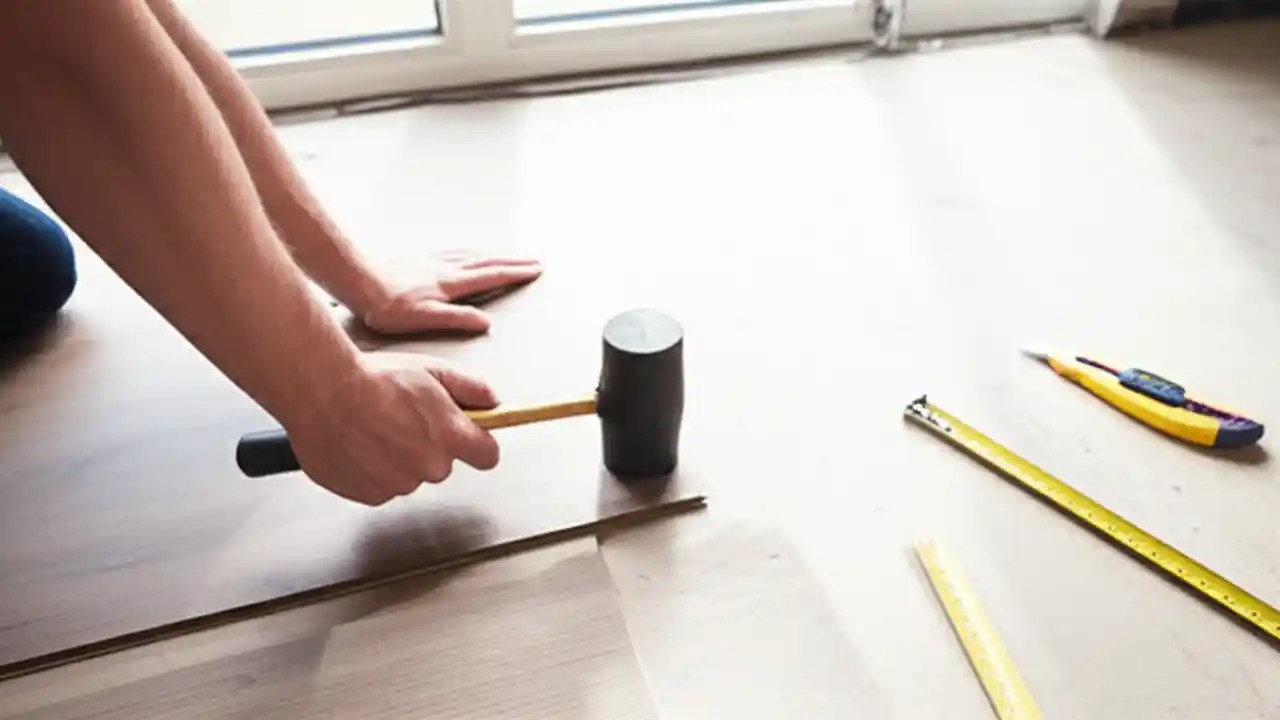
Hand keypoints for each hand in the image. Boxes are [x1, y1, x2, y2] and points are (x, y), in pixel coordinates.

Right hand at [284, 352, 500, 505]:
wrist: (321, 391)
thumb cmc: (371, 378)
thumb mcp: (431, 370)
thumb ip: (470, 388)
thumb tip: (492, 401)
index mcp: (449, 436)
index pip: (488, 456)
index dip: (479, 445)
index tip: (471, 438)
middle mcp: (428, 466)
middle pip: (442, 465)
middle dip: (429, 446)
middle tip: (403, 418)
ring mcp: (398, 485)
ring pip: (409, 476)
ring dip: (398, 458)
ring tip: (374, 428)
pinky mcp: (369, 496)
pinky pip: (381, 487)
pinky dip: (372, 471)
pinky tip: (359, 444)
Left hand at [353, 251, 541, 334]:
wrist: (359, 283)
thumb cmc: (388, 307)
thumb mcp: (425, 319)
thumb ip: (458, 318)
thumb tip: (486, 322)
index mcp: (451, 283)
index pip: (491, 276)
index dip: (515, 274)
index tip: (535, 270)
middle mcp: (447, 269)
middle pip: (488, 262)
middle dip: (513, 262)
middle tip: (534, 261)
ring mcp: (435, 262)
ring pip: (474, 255)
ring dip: (496, 256)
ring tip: (510, 257)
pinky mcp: (423, 261)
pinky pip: (457, 253)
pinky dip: (473, 253)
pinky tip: (470, 254)